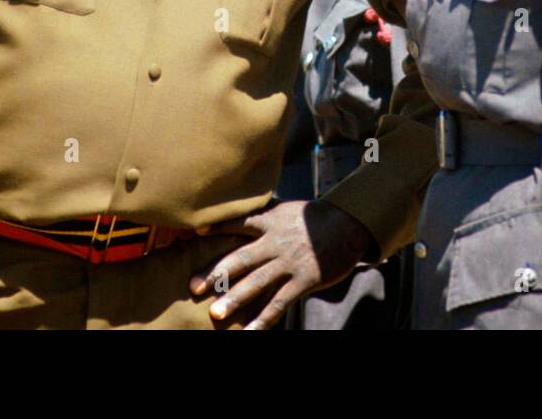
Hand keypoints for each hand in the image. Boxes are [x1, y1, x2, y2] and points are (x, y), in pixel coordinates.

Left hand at [189, 200, 374, 329]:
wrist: (347, 226)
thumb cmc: (310, 219)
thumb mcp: (285, 209)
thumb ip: (260, 215)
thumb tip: (233, 213)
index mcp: (270, 222)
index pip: (240, 223)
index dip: (219, 227)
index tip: (196, 233)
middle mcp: (276, 242)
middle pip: (242, 258)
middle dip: (217, 273)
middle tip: (193, 286)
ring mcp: (289, 263)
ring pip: (258, 283)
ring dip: (236, 298)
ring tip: (216, 313)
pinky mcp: (303, 281)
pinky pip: (280, 303)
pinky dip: (264, 319)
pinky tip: (249, 332)